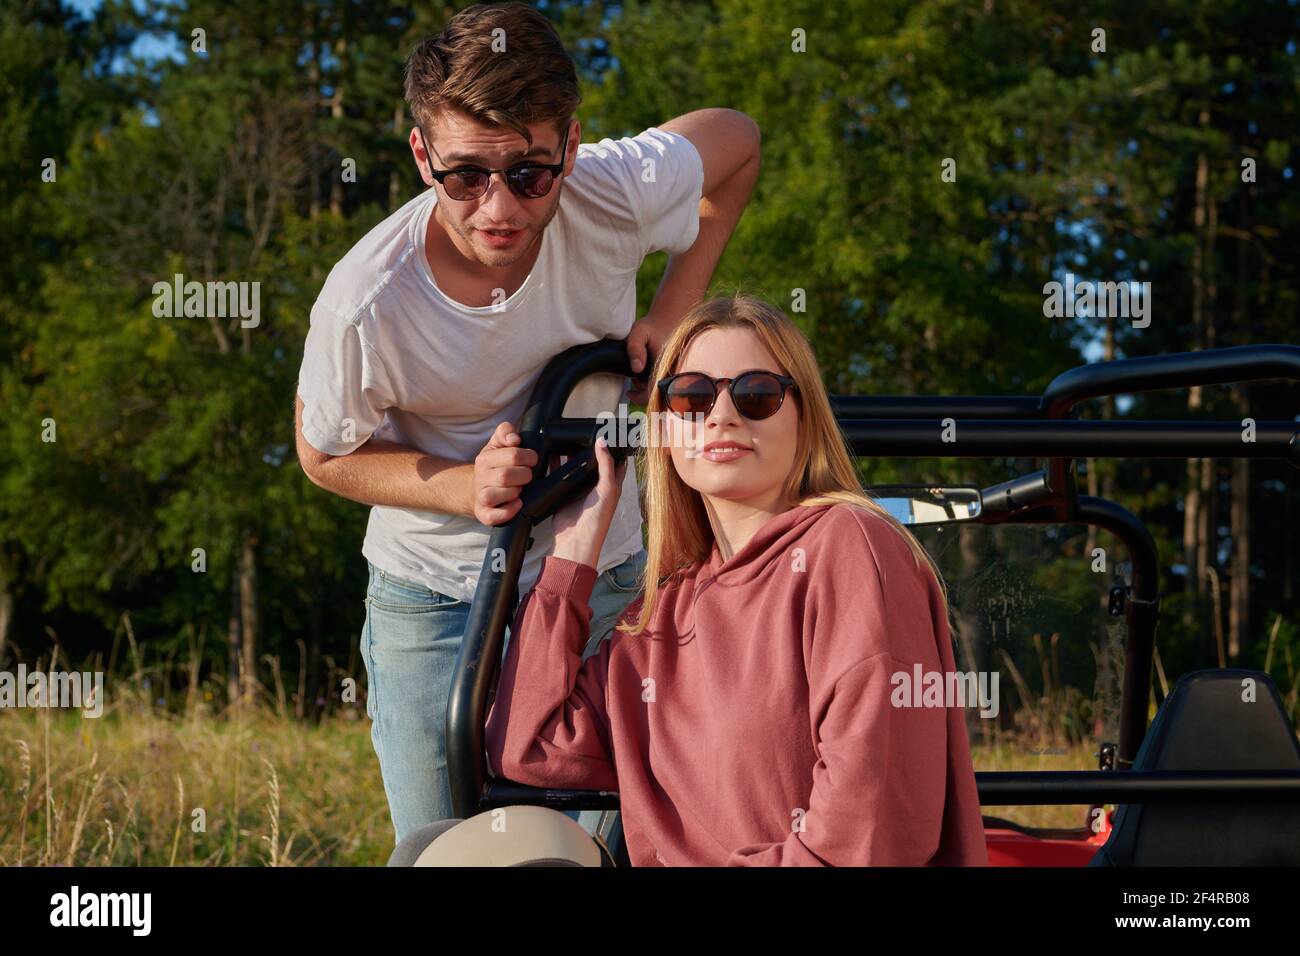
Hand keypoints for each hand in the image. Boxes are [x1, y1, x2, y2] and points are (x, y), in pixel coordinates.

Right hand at [472, 421, 538, 525]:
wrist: (477, 488)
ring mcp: (480, 497)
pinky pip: (492, 516)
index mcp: (485, 459)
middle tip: (528, 476)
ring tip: (520, 489)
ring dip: (515, 493)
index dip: (529, 457)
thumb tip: (514, 438)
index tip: (532, 460)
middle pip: (506, 476)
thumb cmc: (493, 466)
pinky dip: (507, 512)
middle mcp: (480, 478)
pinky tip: (517, 504)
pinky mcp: (483, 514)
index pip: (513, 455)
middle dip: (524, 476)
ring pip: (497, 495)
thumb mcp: (497, 444)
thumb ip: (505, 432)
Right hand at [551, 437, 626, 567]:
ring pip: (576, 465)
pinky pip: (558, 473)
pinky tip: (551, 453)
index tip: (609, 431)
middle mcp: (596, 485)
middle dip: (590, 448)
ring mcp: (579, 488)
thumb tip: (602, 442)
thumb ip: (606, 465)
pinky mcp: (563, 491)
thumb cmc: (597, 519)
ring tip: (567, 437)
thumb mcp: (607, 488)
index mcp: (611, 484)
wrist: (575, 540)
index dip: (613, 447)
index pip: (615, 461)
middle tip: (584, 430)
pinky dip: (555, 464)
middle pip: (593, 461)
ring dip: (572, 454)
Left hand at [626, 312, 673, 403]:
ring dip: (647, 386)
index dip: (640, 397)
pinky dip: (653, 381)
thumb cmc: (653, 325)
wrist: (669, 318)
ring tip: (637, 376)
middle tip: (632, 382)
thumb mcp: (639, 332)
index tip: (629, 393)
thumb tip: (636, 368)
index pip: (654, 392)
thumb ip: (635, 348)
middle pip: (658, 394)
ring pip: (661, 389)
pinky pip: (664, 382)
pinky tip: (644, 373)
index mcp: (666, 366)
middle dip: (643, 391)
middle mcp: (673, 371)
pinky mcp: (674, 370)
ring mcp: (675, 371)